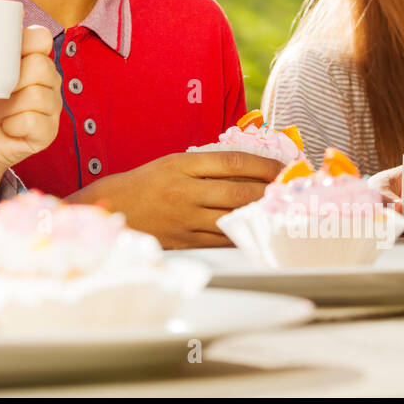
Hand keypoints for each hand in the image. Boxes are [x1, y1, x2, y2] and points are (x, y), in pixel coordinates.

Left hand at [0, 25, 61, 199]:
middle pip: (41, 66)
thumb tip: (14, 8)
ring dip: (8, 107)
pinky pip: (34, 121)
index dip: (23, 44)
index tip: (1, 57)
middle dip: (11, 80)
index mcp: (31, 57)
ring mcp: (50, 105)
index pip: (41, 37)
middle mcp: (46, 79)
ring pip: (38, 95)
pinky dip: (13, 125)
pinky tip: (6, 127)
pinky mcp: (48, 131)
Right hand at [68, 150, 282, 248]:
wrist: (116, 208)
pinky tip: (255, 228)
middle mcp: (185, 191)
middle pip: (238, 191)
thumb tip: (248, 165)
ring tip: (278, 208)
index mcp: (182, 165)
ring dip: (259, 213)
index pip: (232, 162)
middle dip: (269, 190)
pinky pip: (221, 239)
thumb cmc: (147, 182)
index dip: (263, 163)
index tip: (282, 165)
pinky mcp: (185, 240)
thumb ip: (205, 164)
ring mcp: (186, 218)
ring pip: (233, 217)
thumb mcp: (173, 162)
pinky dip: (241, 233)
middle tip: (288, 188)